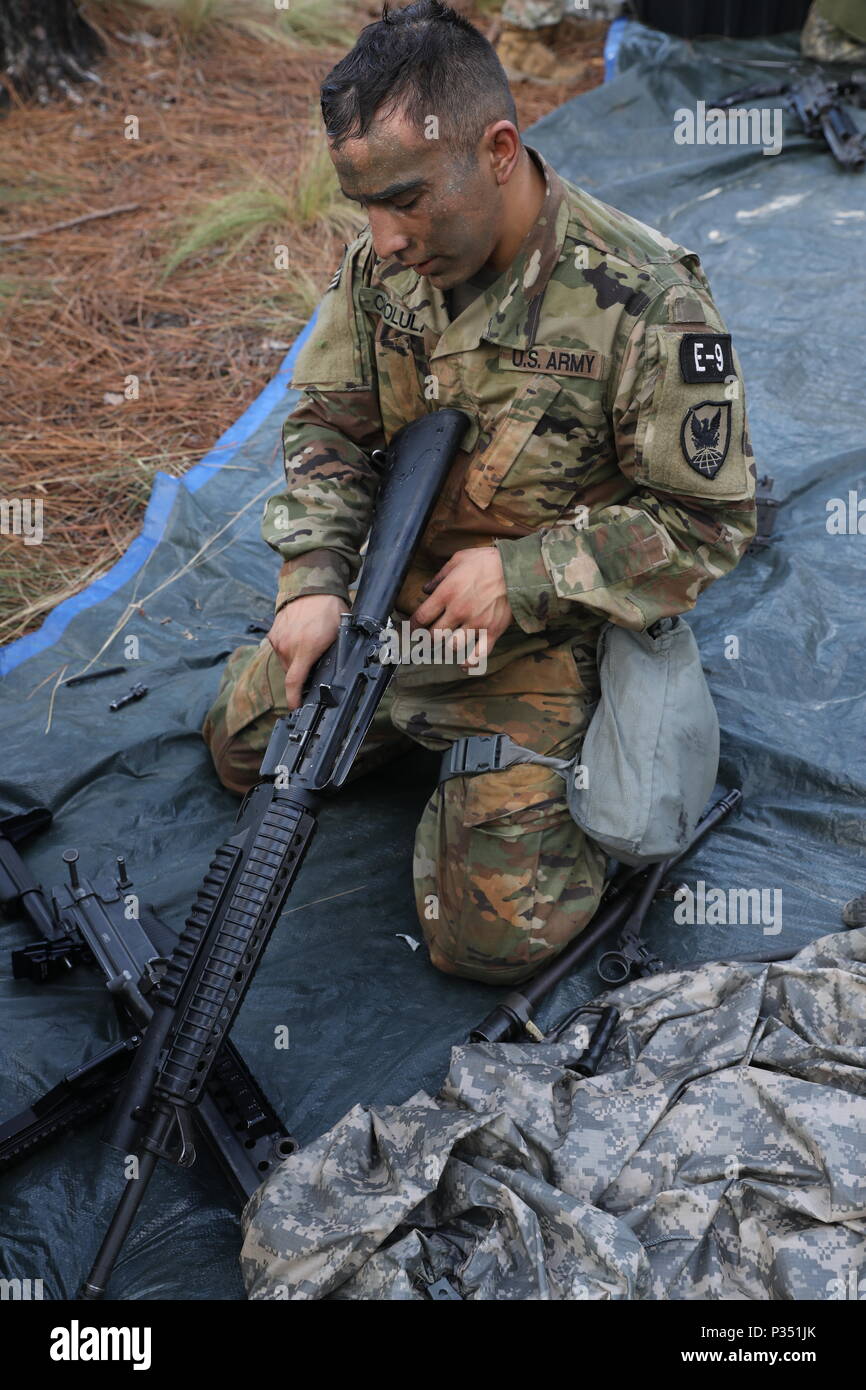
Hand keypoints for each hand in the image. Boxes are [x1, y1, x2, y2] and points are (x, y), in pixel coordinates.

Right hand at [267, 594, 344, 709]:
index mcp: (305, 649)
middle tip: (315, 665)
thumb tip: (332, 673)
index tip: (295, 706)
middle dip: (302, 674)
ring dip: (295, 661)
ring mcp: (278, 640)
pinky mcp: (273, 633)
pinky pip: (281, 649)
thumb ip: (332, 656)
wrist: (312, 586)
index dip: (293, 698)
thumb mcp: (339, 635)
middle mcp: (288, 647)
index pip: (294, 682)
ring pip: (286, 662)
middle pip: (292, 673)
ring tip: (308, 646)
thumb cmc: (330, 609)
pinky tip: (300, 639)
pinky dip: (289, 650)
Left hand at [411, 547, 512, 669]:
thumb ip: (439, 576)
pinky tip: (463, 664)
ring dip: (446, 649)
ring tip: (445, 646)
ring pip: (453, 647)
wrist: (516, 569)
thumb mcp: (458, 560)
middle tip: (428, 639)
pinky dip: (470, 662)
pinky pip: (479, 654)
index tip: (413, 629)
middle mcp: (458, 611)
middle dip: (428, 639)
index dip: (413, 626)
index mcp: (446, 593)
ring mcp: (475, 624)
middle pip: (434, 636)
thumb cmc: (487, 561)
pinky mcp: (492, 631)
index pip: (421, 617)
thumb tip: (425, 589)